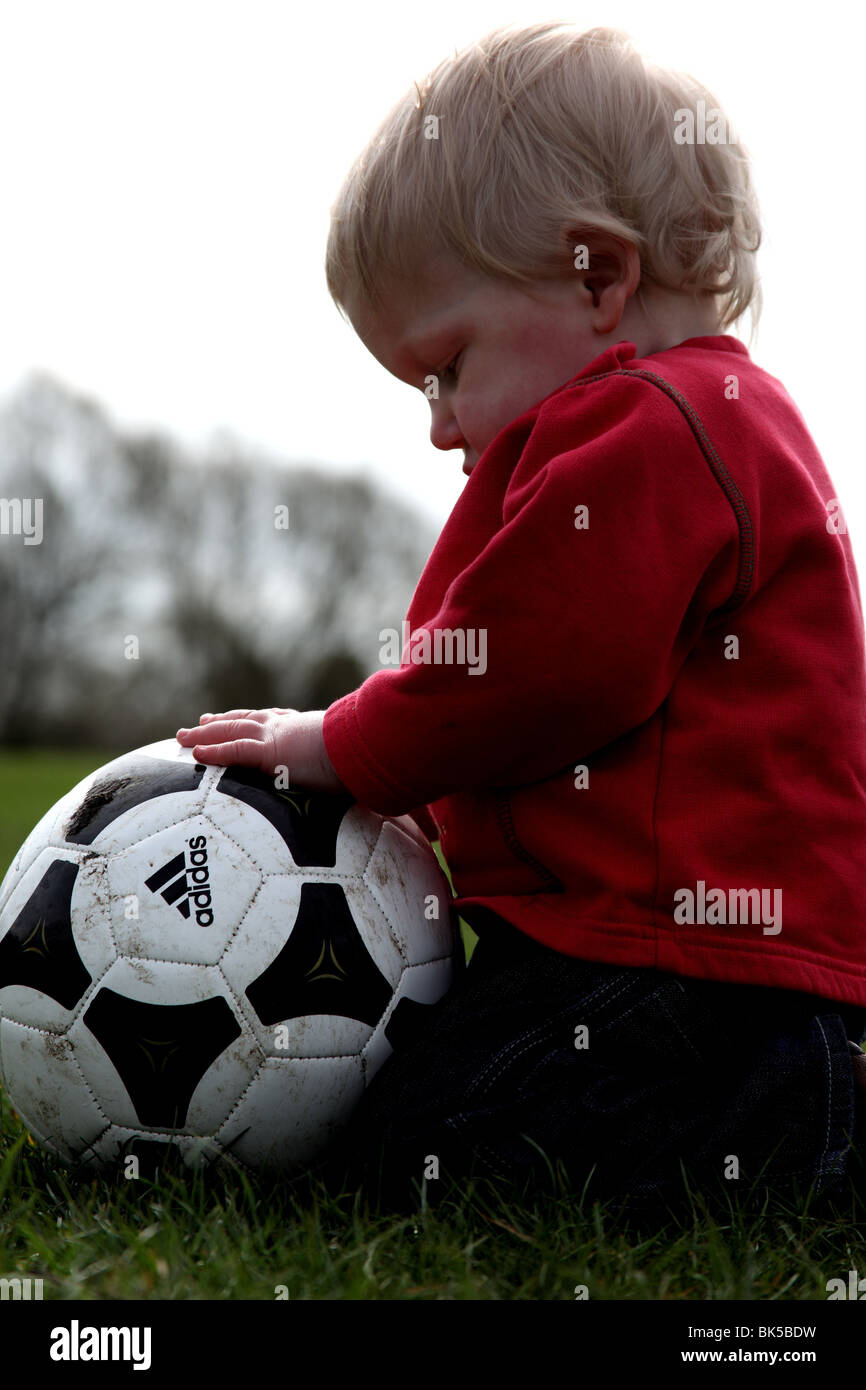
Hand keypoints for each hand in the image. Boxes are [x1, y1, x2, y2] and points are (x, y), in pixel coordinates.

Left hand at [175, 708, 348, 793]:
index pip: (269, 720)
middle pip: (243, 720)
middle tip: (199, 722)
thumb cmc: (365, 754)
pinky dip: (213, 750)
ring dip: (204, 733)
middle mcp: (285, 725)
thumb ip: (343, 768)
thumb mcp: (350, 759)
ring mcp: (275, 735)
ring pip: (230, 730)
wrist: (366, 744)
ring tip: (183, 736)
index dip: (249, 719)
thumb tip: (360, 786)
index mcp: (302, 727)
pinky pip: (233, 750)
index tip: (238, 718)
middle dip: (220, 721)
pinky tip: (196, 752)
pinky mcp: (270, 751)